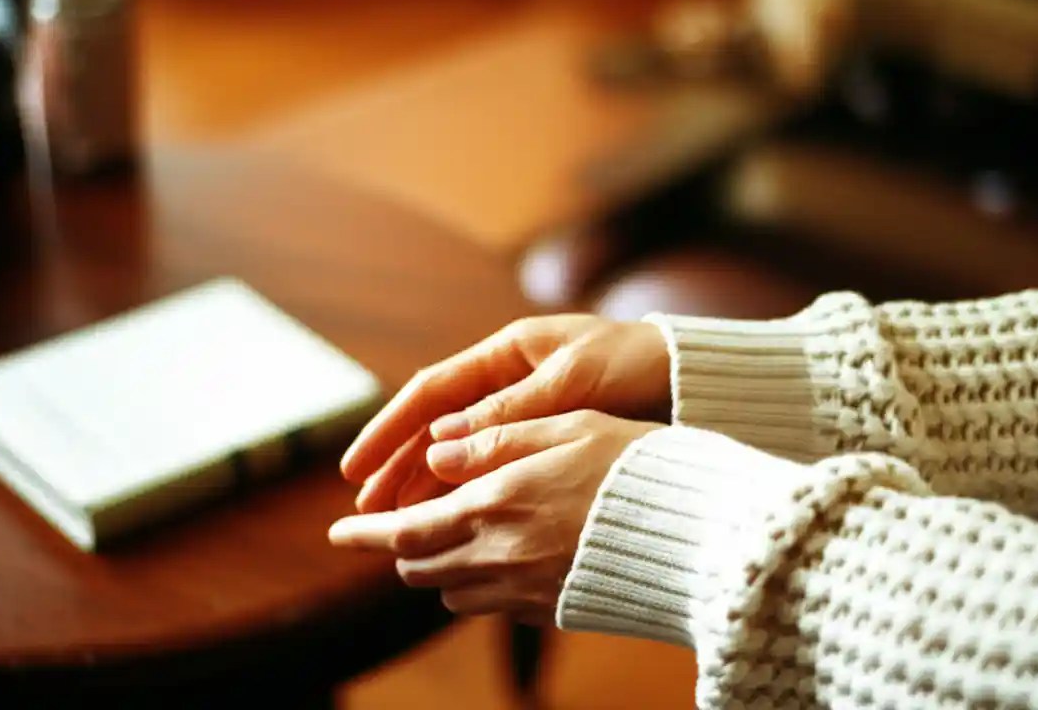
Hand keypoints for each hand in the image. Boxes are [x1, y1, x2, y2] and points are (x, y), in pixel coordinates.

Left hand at [329, 411, 661, 624]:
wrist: (701, 533)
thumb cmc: (635, 466)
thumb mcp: (564, 428)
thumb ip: (495, 439)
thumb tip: (437, 451)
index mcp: (496, 508)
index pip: (404, 531)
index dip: (364, 534)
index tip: (336, 531)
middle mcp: (501, 557)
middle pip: (420, 569)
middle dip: (398, 550)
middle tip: (392, 530)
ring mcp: (528, 591)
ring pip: (452, 592)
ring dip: (437, 569)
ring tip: (446, 542)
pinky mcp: (555, 609)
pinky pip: (494, 606)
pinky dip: (477, 586)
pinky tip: (499, 560)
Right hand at [340, 315, 669, 511]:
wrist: (698, 380)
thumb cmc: (641, 367)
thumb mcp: (575, 384)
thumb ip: (511, 411)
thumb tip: (440, 440)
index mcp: (508, 354)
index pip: (430, 393)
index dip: (389, 430)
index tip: (357, 469)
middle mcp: (508, 383)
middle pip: (437, 428)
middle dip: (400, 468)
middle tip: (368, 512)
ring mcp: (526, 413)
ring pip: (462, 454)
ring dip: (427, 487)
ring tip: (397, 526)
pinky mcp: (548, 442)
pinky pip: (494, 469)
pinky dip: (468, 494)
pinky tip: (451, 524)